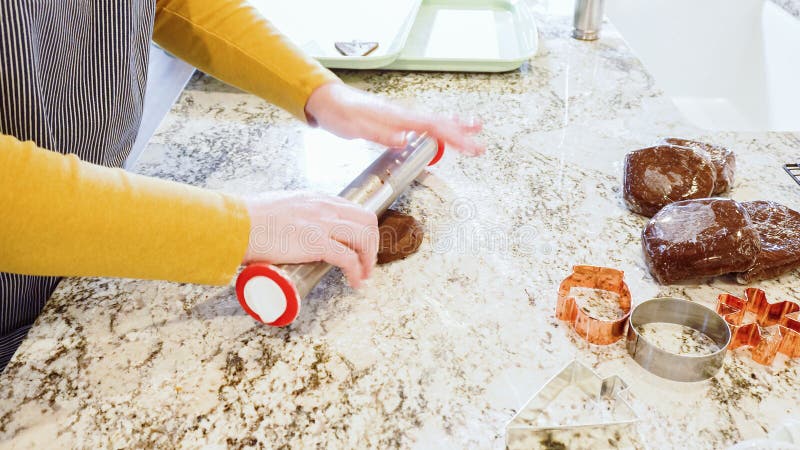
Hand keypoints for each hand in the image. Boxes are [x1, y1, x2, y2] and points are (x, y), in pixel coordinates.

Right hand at [243, 191, 377, 287]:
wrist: (236, 224)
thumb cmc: (250, 219)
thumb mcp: (283, 207)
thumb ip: (296, 214)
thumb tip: (298, 229)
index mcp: (317, 199)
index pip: (354, 210)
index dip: (363, 231)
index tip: (361, 247)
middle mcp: (324, 207)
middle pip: (367, 221)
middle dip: (372, 245)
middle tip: (366, 264)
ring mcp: (322, 223)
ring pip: (364, 238)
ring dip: (368, 260)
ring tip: (363, 276)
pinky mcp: (315, 242)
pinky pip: (348, 258)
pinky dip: (356, 272)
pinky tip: (355, 282)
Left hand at [304, 82, 484, 155]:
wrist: (327, 100)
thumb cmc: (340, 113)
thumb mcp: (357, 127)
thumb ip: (381, 133)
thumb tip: (404, 140)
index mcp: (397, 116)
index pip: (432, 127)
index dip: (454, 137)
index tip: (470, 146)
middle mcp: (401, 114)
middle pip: (438, 123)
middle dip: (461, 133)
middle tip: (480, 144)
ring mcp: (399, 116)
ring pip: (432, 121)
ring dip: (453, 128)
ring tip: (473, 130)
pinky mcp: (394, 120)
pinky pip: (421, 123)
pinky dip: (436, 127)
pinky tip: (441, 130)